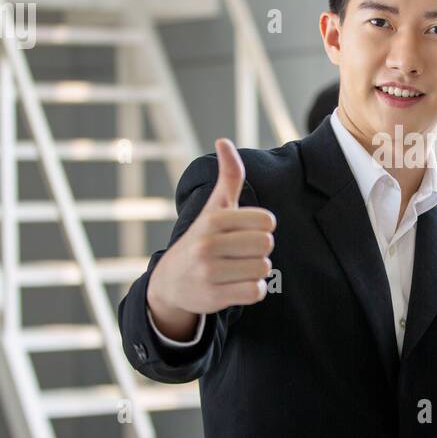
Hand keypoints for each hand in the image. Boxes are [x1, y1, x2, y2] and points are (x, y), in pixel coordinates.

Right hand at [147, 138, 275, 338]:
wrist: (170, 283)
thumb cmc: (201, 239)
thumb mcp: (213, 208)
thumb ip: (228, 177)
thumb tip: (224, 140)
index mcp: (213, 219)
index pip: (266, 221)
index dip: (262, 227)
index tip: (245, 231)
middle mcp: (208, 244)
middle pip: (267, 245)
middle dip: (259, 250)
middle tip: (240, 252)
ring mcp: (209, 272)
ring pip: (263, 268)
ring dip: (255, 270)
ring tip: (235, 268)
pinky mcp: (213, 297)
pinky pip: (256, 292)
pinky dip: (252, 290)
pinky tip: (235, 285)